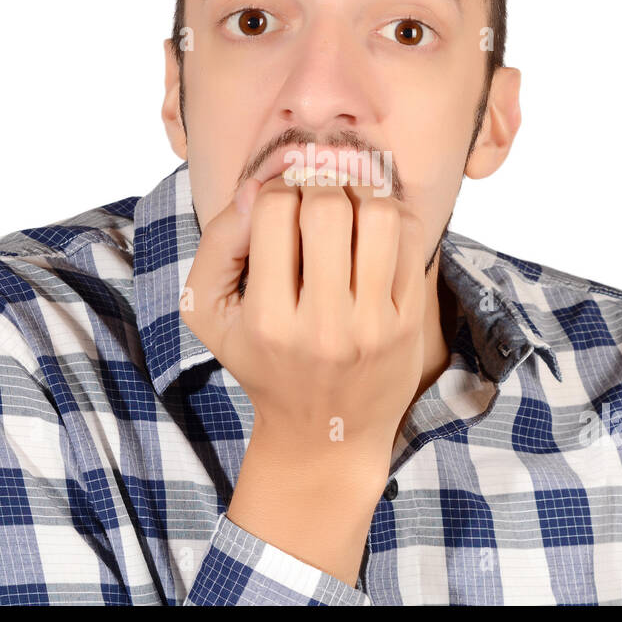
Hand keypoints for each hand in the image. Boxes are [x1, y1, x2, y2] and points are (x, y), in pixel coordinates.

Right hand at [181, 173, 427, 472]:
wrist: (325, 435)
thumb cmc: (262, 360)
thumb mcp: (210, 313)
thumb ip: (217, 244)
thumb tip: (255, 187)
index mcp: (267, 321)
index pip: (275, 210)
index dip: (275, 191)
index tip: (278, 207)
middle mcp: (323, 326)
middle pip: (329, 207)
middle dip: (319, 186)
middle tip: (314, 199)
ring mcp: (372, 326)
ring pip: (380, 216)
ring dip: (362, 195)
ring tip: (348, 207)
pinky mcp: (408, 323)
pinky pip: (412, 241)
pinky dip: (393, 217)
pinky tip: (373, 231)